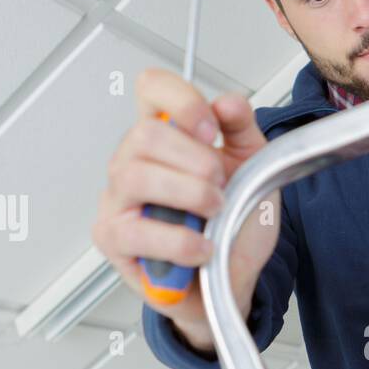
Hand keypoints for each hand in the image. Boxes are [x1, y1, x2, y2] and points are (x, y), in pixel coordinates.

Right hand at [93, 69, 279, 326]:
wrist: (235, 279)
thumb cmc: (234, 225)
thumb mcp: (254, 171)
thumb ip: (243, 131)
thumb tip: (227, 103)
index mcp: (166, 136)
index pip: (151, 89)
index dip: (180, 99)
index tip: (211, 128)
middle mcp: (133, 162)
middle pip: (144, 134)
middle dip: (194, 159)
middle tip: (221, 184)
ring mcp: (118, 200)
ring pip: (134, 176)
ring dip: (187, 194)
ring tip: (215, 212)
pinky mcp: (114, 240)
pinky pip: (135, 231)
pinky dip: (178, 240)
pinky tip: (202, 248)